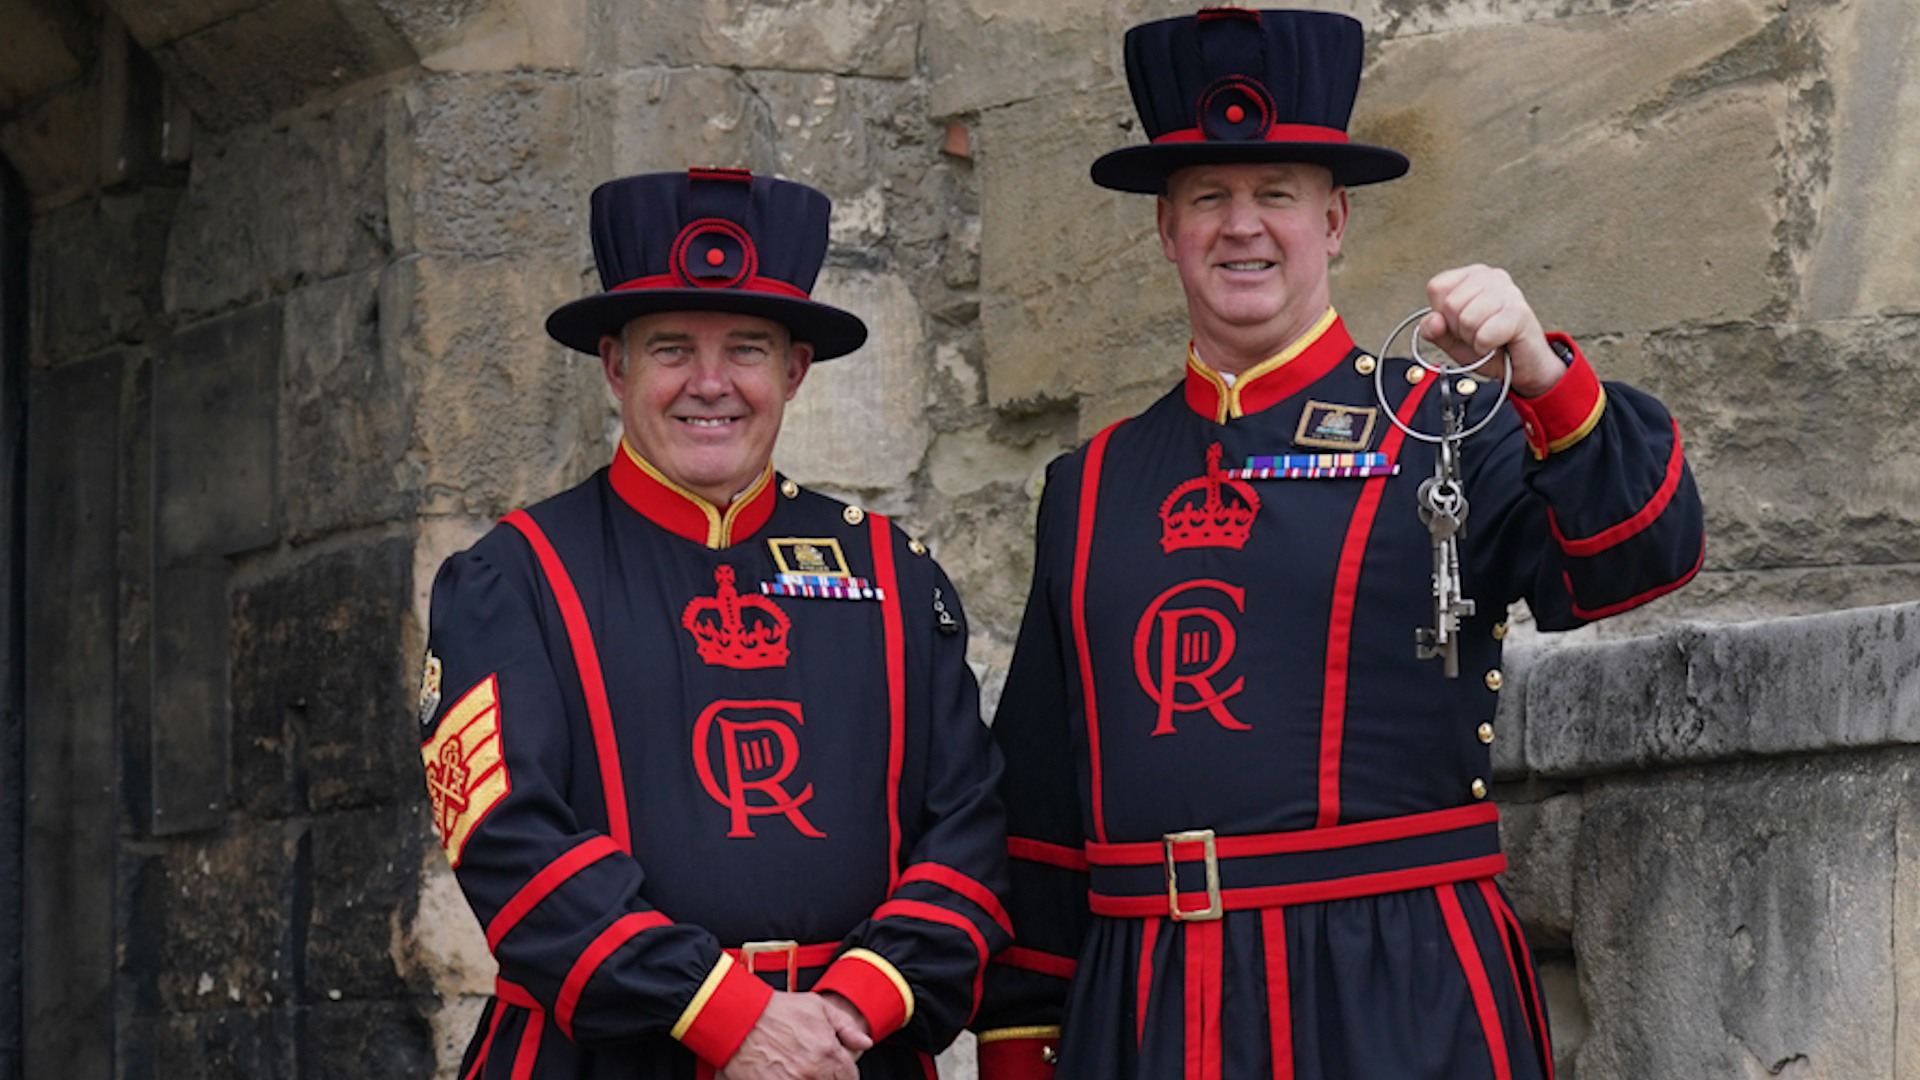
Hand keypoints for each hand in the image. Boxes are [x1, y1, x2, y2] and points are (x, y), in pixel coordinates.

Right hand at [718, 992, 863, 1079]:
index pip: (850, 1077)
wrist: (740, 1018)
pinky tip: (785, 1074)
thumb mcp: (817, 1006)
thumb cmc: (775, 1010)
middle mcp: (813, 1072)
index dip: (845, 1074)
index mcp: (828, 1052)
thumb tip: (865, 1041)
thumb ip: (846, 1026)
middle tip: (816, 1068)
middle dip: (829, 1077)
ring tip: (799, 1069)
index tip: (838, 1071)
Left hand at [1420, 265, 1566, 396]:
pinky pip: (1484, 335)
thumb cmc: (1488, 345)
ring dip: (1474, 339)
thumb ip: (1433, 329)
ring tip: (1489, 336)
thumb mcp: (1451, 339)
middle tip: (1478, 332)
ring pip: (1467, 319)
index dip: (1442, 314)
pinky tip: (1498, 342)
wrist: (1520, 366)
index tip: (1461, 323)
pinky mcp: (1519, 311)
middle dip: (1459, 329)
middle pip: (1450, 305)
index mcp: (1470, 276)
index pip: (1436, 287)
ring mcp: (1507, 291)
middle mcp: (1490, 276)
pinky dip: (1486, 347)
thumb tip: (1433, 321)